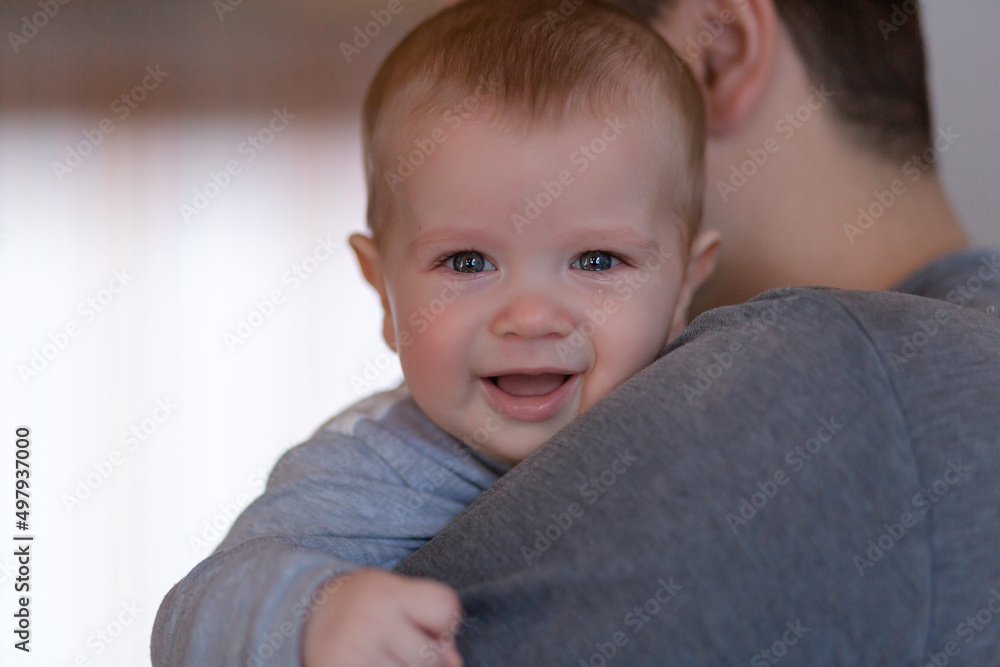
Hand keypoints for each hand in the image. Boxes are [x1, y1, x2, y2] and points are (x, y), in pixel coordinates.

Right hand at [302, 568, 464, 666]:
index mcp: (390, 593)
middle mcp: (372, 621)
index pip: (444, 608)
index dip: (444, 621)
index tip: (428, 621)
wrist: (308, 614)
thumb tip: (455, 665)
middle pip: (430, 656)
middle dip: (425, 656)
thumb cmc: (367, 605)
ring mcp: (356, 653)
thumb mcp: (398, 596)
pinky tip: (375, 663)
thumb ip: (433, 624)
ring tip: (386, 656)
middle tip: (402, 645)